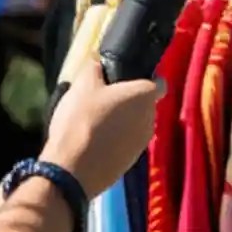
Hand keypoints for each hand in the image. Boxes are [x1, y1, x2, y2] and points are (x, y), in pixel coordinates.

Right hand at [40, 59, 161, 198]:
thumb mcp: (82, 85)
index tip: (125, 80)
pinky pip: (125, 144)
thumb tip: (97, 61)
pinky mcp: (131, 163)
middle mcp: (151, 119)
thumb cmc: (82, 120)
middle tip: (102, 100)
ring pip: (135, 126)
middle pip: (144, 105)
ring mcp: (142, 144)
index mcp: (145, 96)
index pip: (159, 83)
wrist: (73, 169)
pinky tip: (92, 142)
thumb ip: (94, 67)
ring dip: (121, 122)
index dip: (145, 79)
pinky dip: (114, 142)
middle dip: (128, 102)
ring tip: (93, 122)